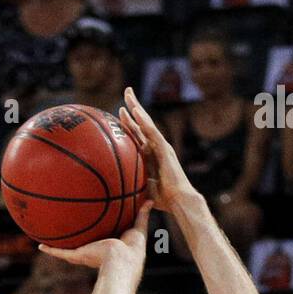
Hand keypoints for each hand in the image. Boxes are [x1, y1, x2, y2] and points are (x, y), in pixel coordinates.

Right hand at [39, 200, 151, 270]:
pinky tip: (40, 246)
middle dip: (74, 241)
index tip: (90, 229)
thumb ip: (142, 215)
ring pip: (68, 250)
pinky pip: (61, 253)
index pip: (99, 240)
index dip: (95, 235)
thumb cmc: (133, 250)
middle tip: (67, 232)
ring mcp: (85, 255)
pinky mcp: (79, 257)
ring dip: (57, 247)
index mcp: (107, 248)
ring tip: (46, 240)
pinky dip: (50, 251)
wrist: (122, 260)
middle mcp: (94, 252)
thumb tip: (150, 200)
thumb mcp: (138, 228)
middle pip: (82, 246)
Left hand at [120, 86, 196, 212]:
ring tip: (128, 94)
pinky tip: (135, 111)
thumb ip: (131, 185)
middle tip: (126, 91)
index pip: (138, 134)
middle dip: (134, 106)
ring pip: (147, 123)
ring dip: (137, 107)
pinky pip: (152, 132)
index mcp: (150, 155)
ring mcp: (161, 146)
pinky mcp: (165, 149)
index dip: (129, 122)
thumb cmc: (162, 200)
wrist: (179, 202)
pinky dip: (144, 121)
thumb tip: (114, 190)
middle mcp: (156, 147)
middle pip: (142, 123)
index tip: (119, 111)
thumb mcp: (141, 190)